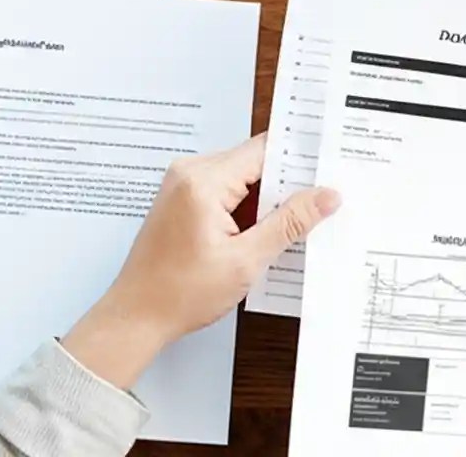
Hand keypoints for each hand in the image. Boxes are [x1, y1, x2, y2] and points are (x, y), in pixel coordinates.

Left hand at [62, 133, 340, 388]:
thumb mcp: (246, 261)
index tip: (330, 168)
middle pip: (254, 161)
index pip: (264, 150)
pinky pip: (224, 190)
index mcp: (203, 181)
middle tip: (322, 200)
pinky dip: (247, 207)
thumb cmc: (180, 293)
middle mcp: (189, 173)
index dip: (300, 158)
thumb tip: (326, 196)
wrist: (135, 316)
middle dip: (287, 181)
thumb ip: (289, 223)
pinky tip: (263, 231)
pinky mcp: (181, 198)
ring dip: (267, 198)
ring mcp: (182, 184)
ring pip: (241, 176)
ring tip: (295, 222)